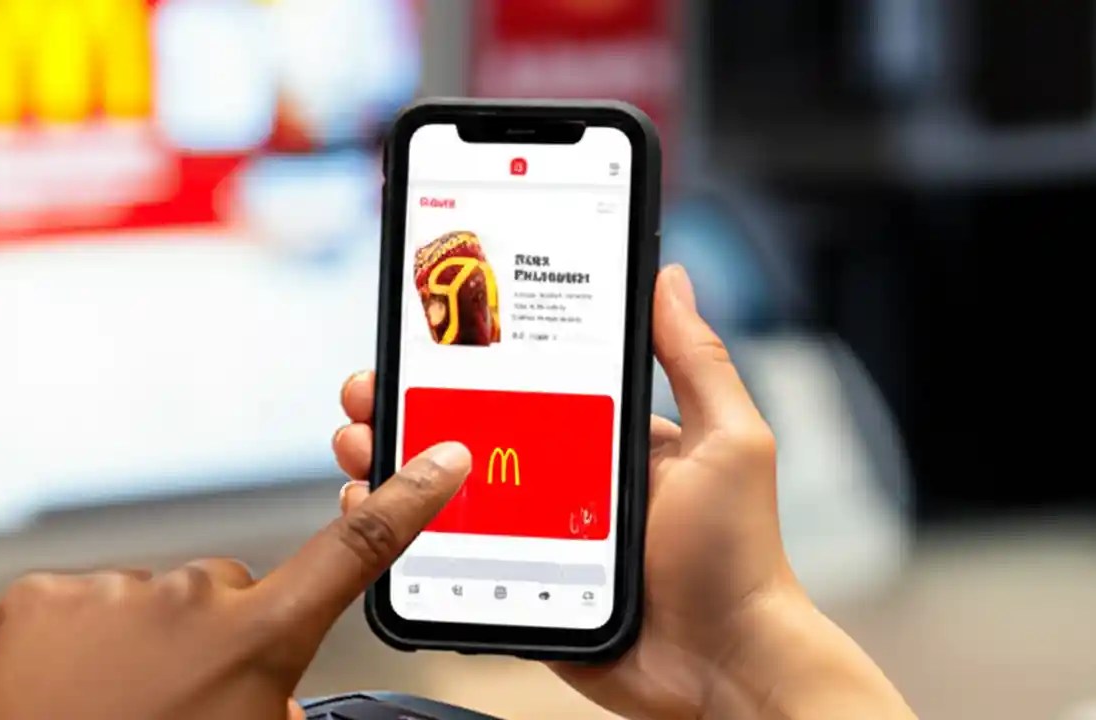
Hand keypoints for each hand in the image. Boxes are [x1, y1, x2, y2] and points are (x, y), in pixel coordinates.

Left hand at [0, 442, 472, 719]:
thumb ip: (279, 705)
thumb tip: (276, 699)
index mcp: (259, 643)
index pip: (354, 555)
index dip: (407, 502)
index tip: (441, 460)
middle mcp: (193, 601)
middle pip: (231, 591)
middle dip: (216, 637)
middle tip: (181, 703)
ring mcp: (113, 593)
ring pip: (155, 604)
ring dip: (145, 646)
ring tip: (115, 706)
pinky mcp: (43, 596)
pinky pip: (88, 605)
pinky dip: (83, 644)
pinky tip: (70, 689)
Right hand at [333, 265, 914, 719]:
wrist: (724, 666)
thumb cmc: (737, 556)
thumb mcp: (727, 441)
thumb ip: (695, 360)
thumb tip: (670, 276)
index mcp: (599, 437)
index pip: (516, 385)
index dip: (462, 362)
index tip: (418, 340)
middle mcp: (558, 478)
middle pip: (464, 429)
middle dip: (406, 405)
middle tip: (367, 393)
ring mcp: (531, 532)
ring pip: (442, 487)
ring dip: (390, 461)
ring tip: (359, 444)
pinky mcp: (514, 583)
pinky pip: (445, 552)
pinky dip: (401, 529)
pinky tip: (377, 511)